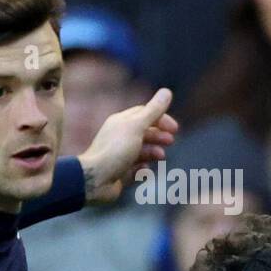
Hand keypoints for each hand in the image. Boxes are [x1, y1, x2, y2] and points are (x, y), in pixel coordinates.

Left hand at [78, 88, 177, 204]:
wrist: (95, 178)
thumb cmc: (115, 150)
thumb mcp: (136, 127)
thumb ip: (153, 111)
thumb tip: (167, 91)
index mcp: (121, 122)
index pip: (144, 114)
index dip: (161, 118)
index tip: (174, 128)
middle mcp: (120, 136)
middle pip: (145, 132)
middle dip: (159, 135)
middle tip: (171, 141)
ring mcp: (120, 154)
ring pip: (143, 151)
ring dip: (154, 152)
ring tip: (161, 157)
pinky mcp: (121, 172)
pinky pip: (137, 168)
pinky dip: (144, 169)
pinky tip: (145, 170)